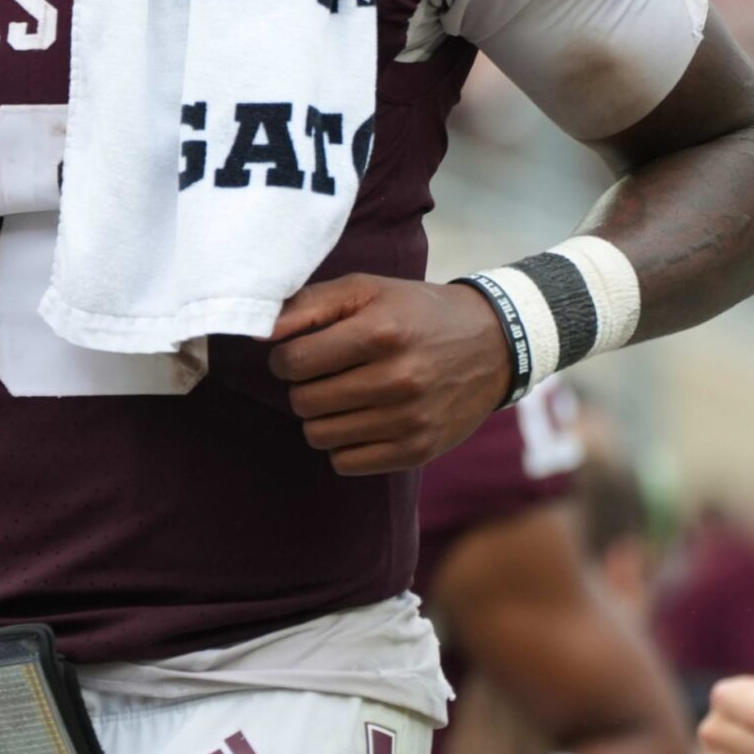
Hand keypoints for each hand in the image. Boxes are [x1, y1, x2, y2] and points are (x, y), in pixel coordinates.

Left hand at [263, 274, 512, 474]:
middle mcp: (398, 379)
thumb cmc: (415, 312)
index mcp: (381, 333)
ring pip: (319, 435)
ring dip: (321, 416)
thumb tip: (260, 335)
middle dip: (302, 387)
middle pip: (303, 401)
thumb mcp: (366, 290)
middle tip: (324, 374)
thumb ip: (309, 305)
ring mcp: (410, 420)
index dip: (284, 358)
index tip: (298, 353)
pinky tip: (361, 419)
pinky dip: (343, 444)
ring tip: (343, 395)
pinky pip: (346, 463)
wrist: (493, 344)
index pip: (294, 362)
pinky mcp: (418, 451)